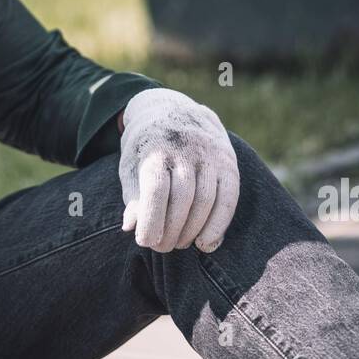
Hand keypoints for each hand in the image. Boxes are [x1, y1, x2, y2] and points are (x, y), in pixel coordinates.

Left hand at [118, 88, 239, 253]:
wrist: (174, 110)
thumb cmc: (148, 149)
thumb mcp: (132, 166)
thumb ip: (133, 197)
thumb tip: (131, 227)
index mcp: (155, 148)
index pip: (156, 188)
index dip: (151, 219)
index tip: (144, 241)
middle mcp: (185, 148)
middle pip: (181, 198)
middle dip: (171, 230)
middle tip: (161, 248)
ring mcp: (209, 154)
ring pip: (205, 200)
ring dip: (192, 230)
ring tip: (178, 244)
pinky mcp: (228, 162)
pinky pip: (228, 198)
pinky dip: (219, 225)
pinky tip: (206, 243)